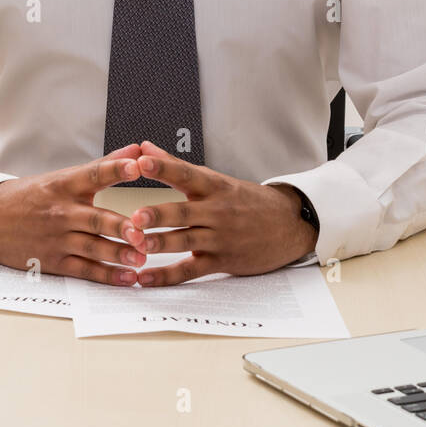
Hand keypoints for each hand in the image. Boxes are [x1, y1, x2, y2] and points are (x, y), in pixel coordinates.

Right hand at [0, 145, 151, 282]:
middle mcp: (61, 211)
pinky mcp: (53, 261)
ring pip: (93, 247)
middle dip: (121, 228)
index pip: (94, 174)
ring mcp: (57, 238)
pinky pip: (84, 270)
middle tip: (143, 234)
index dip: (116, 169)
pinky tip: (126, 278)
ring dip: (119, 254)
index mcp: (64, 184)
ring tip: (141, 259)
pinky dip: (107, 275)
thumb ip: (103, 166)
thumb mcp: (61, 176)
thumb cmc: (29, 196)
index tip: (137, 166)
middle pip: (96, 219)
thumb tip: (137, 150)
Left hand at [127, 141, 315, 285]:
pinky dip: (167, 276)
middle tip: (136, 216)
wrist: (289, 225)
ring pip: (187, 241)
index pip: (187, 175)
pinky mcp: (222, 261)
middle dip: (160, 215)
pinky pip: (191, 270)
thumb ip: (177, 167)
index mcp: (215, 187)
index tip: (142, 162)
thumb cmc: (248, 200)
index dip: (164, 168)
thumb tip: (144, 148)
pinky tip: (145, 278)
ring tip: (139, 246)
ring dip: (162, 244)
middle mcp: (217, 211)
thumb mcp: (217, 179)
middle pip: (184, 212)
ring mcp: (220, 238)